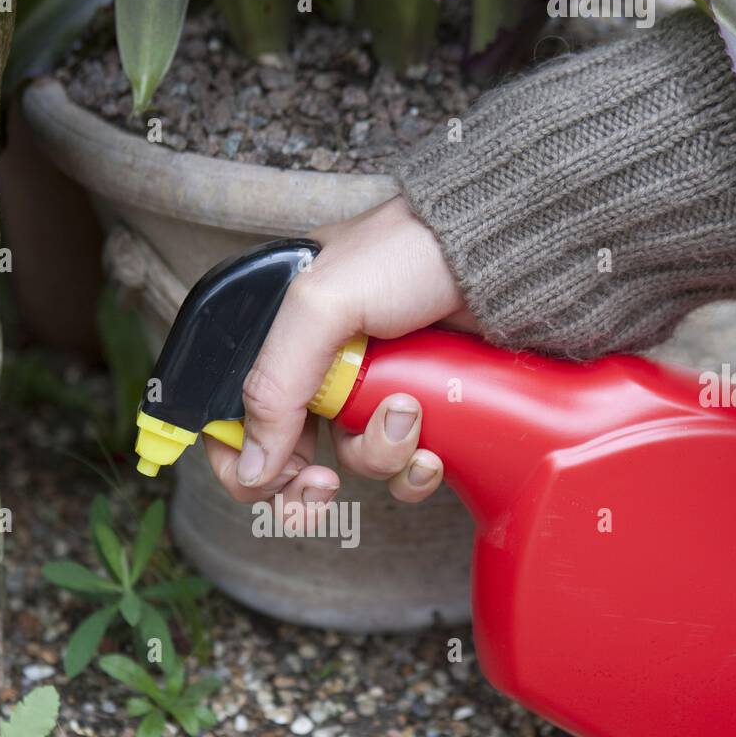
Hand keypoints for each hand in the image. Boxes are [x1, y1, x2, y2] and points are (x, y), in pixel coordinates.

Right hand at [204, 194, 478, 506]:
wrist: (500, 252)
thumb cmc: (407, 252)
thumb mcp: (322, 305)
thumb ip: (275, 382)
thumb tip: (251, 467)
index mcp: (281, 342)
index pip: (235, 420)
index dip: (244, 461)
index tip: (272, 479)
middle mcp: (321, 373)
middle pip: (289, 460)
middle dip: (305, 484)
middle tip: (324, 483)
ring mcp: (373, 396)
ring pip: (355, 465)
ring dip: (379, 457)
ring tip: (409, 416)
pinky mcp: (422, 413)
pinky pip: (404, 469)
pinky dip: (415, 472)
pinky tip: (434, 451)